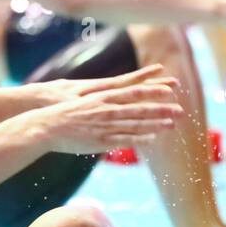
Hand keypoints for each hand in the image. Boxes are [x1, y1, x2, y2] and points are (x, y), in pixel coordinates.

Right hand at [27, 65, 183, 155]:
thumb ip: (100, 102)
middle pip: (139, 106)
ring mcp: (104, 124)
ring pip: (135, 122)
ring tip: (173, 123)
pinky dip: (140, 138)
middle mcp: (106, 108)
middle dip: (161, 107)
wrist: (44, 125)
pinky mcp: (100, 139)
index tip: (170, 87)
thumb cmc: (62, 113)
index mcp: (103, 96)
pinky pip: (124, 139)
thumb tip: (111, 99)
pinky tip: (153, 138)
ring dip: (155, 123)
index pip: (133, 90)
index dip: (153, 88)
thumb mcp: (83, 101)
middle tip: (181, 108)